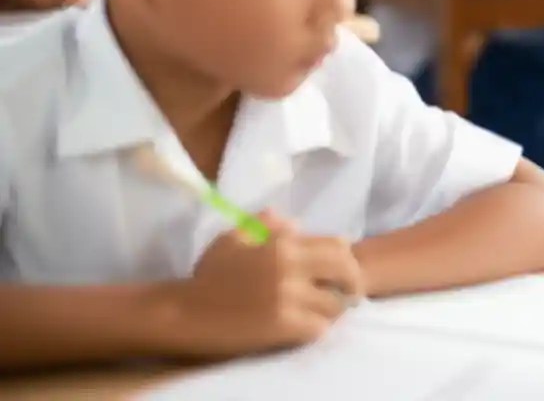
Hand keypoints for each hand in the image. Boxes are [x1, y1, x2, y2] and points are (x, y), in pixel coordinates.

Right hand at [172, 212, 365, 356]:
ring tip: (323, 312)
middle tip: (347, 294)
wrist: (184, 312)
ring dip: (333, 310)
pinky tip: (305, 327)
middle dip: (351, 284)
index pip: (338, 245)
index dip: (345, 258)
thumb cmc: (209, 276)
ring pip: (336, 304)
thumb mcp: (234, 238)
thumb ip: (266, 225)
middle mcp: (291, 267)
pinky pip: (319, 328)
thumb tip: (296, 224)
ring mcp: (288, 297)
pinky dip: (317, 328)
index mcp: (283, 244)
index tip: (341, 270)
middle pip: (347, 271)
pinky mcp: (283, 325)